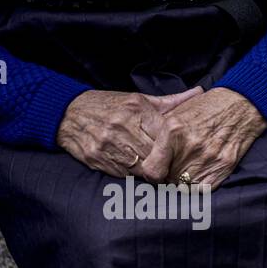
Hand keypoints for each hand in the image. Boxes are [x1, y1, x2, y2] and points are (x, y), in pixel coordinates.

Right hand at [57, 88, 201, 176]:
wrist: (66, 113)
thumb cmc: (109, 106)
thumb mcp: (138, 100)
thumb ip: (171, 102)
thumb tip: (200, 93)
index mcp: (136, 110)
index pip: (166, 137)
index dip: (176, 150)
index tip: (182, 156)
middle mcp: (122, 127)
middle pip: (156, 156)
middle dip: (165, 164)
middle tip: (173, 169)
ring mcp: (108, 144)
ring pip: (141, 169)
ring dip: (149, 172)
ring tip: (155, 171)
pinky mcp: (96, 158)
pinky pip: (123, 175)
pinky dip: (131, 174)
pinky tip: (133, 168)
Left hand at [140, 87, 266, 187]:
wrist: (239, 105)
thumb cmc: (205, 107)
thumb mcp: (176, 113)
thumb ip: (160, 135)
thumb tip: (146, 156)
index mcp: (173, 130)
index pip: (152, 171)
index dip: (152, 173)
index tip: (155, 169)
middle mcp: (190, 146)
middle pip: (168, 179)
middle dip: (167, 175)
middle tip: (171, 167)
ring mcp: (209, 157)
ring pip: (185, 185)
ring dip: (182, 180)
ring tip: (185, 168)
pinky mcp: (224, 165)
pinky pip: (203, 188)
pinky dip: (198, 185)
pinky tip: (198, 173)